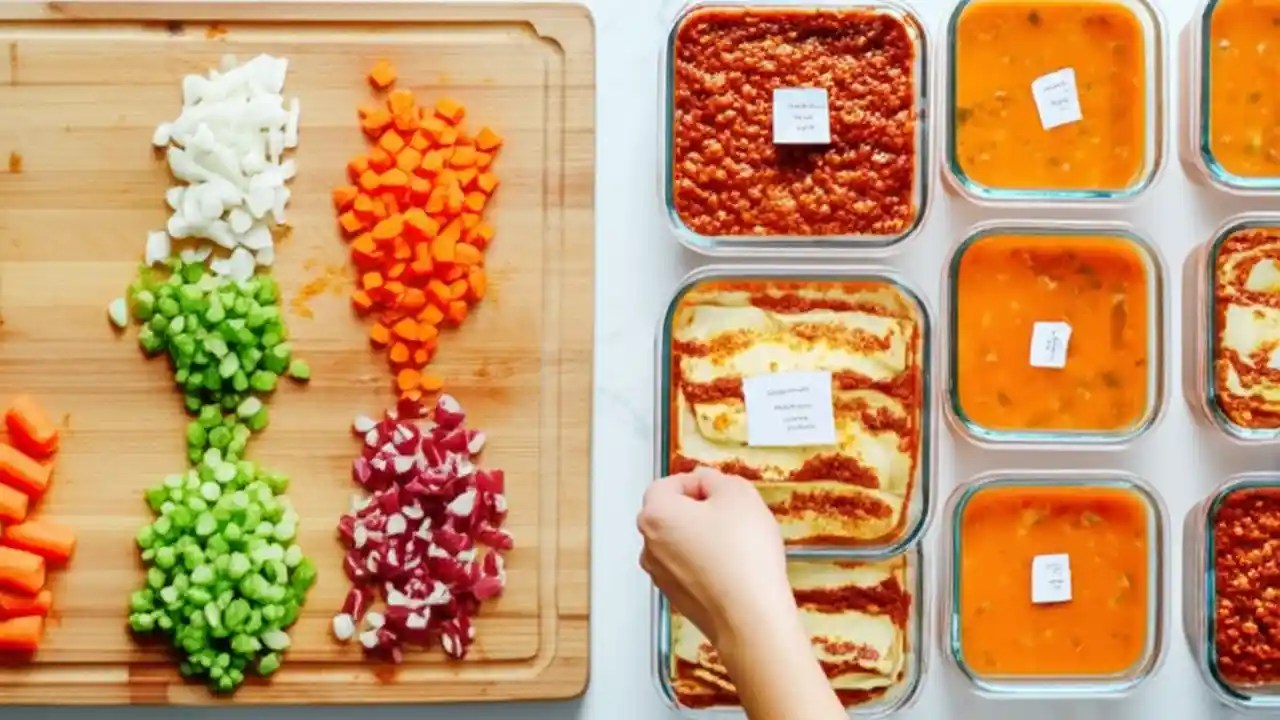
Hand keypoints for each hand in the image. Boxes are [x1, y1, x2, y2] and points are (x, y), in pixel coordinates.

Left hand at [637, 468, 795, 646]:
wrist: (751, 618)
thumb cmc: (743, 555)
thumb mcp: (739, 495)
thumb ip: (717, 478)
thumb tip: (707, 480)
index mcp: (655, 515)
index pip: (668, 484)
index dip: (698, 482)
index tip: (722, 490)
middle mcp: (649, 545)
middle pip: (671, 514)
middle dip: (700, 510)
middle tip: (733, 515)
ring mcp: (661, 575)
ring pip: (680, 542)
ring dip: (703, 537)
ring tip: (738, 544)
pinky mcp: (677, 598)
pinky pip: (689, 568)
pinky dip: (707, 563)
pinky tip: (734, 567)